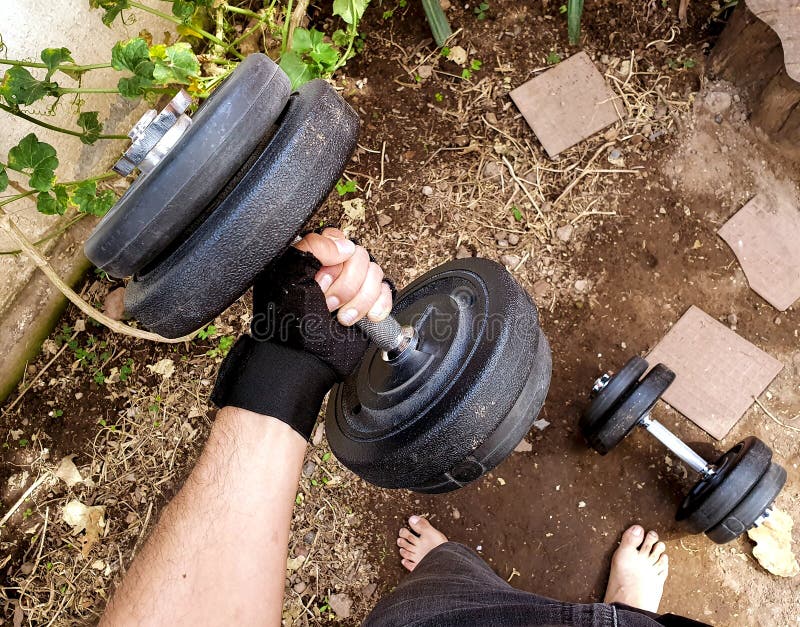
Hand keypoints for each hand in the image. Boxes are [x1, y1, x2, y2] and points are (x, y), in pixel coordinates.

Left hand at [211, 227, 393, 439]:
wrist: (303, 359)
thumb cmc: (288, 324)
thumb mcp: (288, 277)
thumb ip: (313, 248)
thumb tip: (346, 246)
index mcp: (314, 258)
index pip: (340, 240)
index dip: (334, 261)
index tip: (319, 281)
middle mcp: (336, 270)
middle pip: (361, 257)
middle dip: (346, 285)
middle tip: (327, 303)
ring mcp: (354, 288)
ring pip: (376, 275)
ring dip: (359, 300)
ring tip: (341, 317)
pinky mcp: (369, 306)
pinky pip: (387, 293)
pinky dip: (378, 306)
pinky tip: (363, 318)